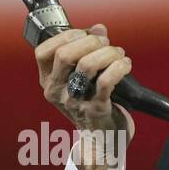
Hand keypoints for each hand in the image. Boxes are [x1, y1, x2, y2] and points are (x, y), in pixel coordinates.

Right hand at [35, 24, 135, 169]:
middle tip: (106, 44)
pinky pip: (106, 81)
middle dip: (90, 42)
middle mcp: (57, 92)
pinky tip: (125, 65)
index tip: (85, 34)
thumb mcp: (80, 78)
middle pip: (65, 55)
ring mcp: (75, 102)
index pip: (43, 52)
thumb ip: (87, 51)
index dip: (66, 36)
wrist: (102, 140)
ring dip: (108, 53)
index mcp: (48, 82)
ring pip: (87, 65)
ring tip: (118, 55)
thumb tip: (99, 28)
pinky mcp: (96, 110)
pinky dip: (119, 67)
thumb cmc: (91, 104)